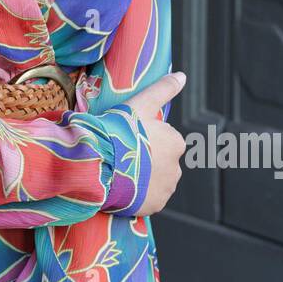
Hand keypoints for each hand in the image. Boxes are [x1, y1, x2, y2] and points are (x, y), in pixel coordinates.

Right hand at [125, 71, 186, 215]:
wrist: (100, 164)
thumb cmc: (119, 131)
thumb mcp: (140, 104)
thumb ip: (163, 89)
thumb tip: (182, 75)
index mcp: (176, 142)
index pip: (164, 139)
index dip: (145, 138)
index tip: (128, 138)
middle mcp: (177, 167)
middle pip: (161, 161)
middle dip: (147, 159)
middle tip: (123, 155)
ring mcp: (166, 188)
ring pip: (156, 180)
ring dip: (144, 177)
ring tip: (121, 171)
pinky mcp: (155, 205)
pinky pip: (149, 198)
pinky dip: (140, 194)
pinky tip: (124, 186)